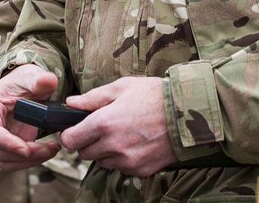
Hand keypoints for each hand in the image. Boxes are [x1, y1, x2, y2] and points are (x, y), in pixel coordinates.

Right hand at [0, 64, 62, 170]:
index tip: (27, 150)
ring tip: (52, 149)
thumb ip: (38, 80)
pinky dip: (31, 161)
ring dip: (30, 160)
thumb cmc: (21, 82)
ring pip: (6, 161)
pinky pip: (13, 163)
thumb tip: (49, 81)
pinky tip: (47, 152)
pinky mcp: (2, 149)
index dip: (7, 143)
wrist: (20, 90)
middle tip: (50, 148)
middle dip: (25, 154)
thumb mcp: (29, 77)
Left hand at [59, 76, 175, 176]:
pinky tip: (135, 143)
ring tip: (122, 134)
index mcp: (104, 122)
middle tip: (102, 129)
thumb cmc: (155, 95)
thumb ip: (92, 98)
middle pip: (84, 154)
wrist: (188, 114)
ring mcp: (128, 161)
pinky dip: (123, 159)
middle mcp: (113, 145)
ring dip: (106, 152)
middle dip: (88, 142)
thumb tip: (71, 103)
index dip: (70, 134)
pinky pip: (122, 168)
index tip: (75, 129)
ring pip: (103, 162)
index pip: (71, 140)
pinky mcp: (141, 170)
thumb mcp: (122, 87)